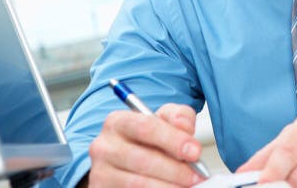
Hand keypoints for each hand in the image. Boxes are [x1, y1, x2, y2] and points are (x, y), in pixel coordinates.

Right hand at [86, 103, 205, 186]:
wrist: (125, 163)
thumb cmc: (147, 140)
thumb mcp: (163, 121)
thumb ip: (179, 116)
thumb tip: (185, 127)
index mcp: (118, 122)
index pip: (146, 127)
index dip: (173, 140)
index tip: (194, 151)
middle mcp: (104, 146)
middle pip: (142, 159)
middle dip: (175, 169)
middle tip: (196, 175)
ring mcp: (100, 173)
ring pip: (137, 183)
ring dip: (167, 187)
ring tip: (188, 186)